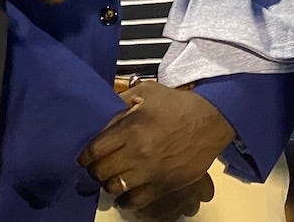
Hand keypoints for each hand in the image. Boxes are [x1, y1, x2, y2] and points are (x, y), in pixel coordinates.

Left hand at [78, 82, 233, 214]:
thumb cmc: (177, 105)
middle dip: (94, 170)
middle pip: (101, 171)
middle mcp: (137, 152)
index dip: (85, 156)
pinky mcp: (163, 185)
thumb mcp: (148, 91)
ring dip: (108, 183)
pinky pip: (135, 202)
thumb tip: (102, 111)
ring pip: (114, 187)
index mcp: (131, 128)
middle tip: (97, 166)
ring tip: (110, 177)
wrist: (210, 122)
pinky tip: (123, 195)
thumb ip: (122, 99)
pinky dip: (124, 201)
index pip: (95, 150)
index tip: (84, 157)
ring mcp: (150, 172)